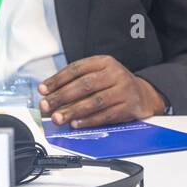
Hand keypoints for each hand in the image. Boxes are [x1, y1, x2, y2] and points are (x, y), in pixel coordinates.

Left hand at [38, 55, 166, 128]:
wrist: (144, 94)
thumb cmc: (114, 84)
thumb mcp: (99, 74)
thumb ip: (76, 81)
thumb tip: (49, 94)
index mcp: (104, 62)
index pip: (76, 69)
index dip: (57, 80)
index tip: (43, 90)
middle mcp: (115, 73)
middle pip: (84, 85)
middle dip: (62, 97)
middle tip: (46, 106)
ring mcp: (123, 90)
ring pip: (95, 101)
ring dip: (73, 111)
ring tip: (58, 118)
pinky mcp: (129, 107)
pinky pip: (106, 115)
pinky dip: (89, 121)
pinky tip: (76, 124)